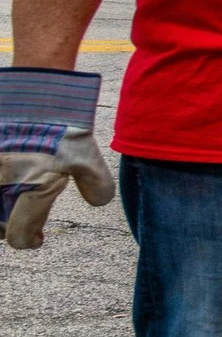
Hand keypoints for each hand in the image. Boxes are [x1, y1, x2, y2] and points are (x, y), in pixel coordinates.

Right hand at [1, 69, 114, 250]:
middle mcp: (3, 184)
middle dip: (8, 226)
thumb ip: (96, 185)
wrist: (35, 95)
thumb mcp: (86, 157)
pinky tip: (5, 181)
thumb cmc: (62, 127)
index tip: (36, 238)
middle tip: (20, 221)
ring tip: (10, 203)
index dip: (28, 240)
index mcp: (30, 192)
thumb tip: (98, 201)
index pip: (19, 235)